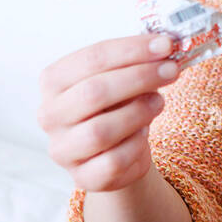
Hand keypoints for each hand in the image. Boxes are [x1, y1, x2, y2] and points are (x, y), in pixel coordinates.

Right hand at [38, 31, 182, 191]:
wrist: (117, 153)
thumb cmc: (117, 107)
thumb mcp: (123, 80)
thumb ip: (137, 63)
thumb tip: (165, 46)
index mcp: (54, 81)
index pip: (92, 58)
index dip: (132, 50)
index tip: (165, 45)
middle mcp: (50, 114)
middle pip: (94, 92)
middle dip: (140, 77)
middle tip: (171, 70)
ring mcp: (62, 149)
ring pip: (101, 131)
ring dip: (139, 112)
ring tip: (159, 102)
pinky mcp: (82, 176)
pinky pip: (114, 161)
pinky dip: (137, 144)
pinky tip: (144, 133)